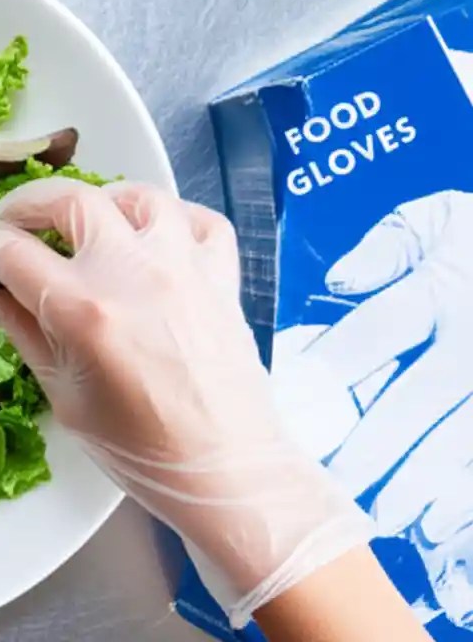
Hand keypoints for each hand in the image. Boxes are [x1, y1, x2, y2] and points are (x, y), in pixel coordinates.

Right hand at [0, 178, 372, 626]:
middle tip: (3, 227)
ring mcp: (184, 268)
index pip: (8, 251)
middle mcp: (134, 273)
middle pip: (69, 200)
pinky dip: (168, 218)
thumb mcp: (64, 397)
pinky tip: (148, 239)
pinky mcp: (221, 276)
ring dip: (97, 201)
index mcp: (84, 310)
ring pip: (136, 195)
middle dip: (23, 205)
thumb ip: (21, 334)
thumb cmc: (139, 450)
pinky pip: (197, 219)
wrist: (225, 472)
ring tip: (79, 227)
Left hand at [289, 191, 472, 497]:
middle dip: (377, 444)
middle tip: (336, 482)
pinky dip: (464, 498)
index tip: (295, 400)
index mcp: (440, 290)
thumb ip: (388, 248)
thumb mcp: (436, 222)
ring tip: (397, 517)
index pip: (377, 331)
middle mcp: (470, 340)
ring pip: (460, 439)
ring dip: (429, 483)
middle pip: (418, 398)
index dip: (335, 366)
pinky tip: (442, 527)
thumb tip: (341, 280)